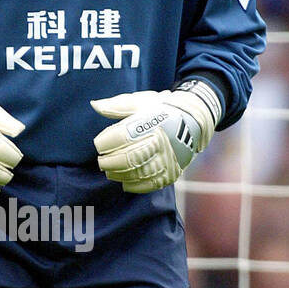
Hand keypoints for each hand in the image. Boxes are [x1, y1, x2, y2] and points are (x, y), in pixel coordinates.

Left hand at [91, 79, 221, 192]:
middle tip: (101, 161)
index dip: (105, 142)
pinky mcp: (172, 172)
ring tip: (110, 171)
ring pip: (138, 173)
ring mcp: (167, 159)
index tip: (99, 144)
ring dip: (119, 174)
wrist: (193, 120)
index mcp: (151, 122)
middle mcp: (161, 141)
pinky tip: (124, 181)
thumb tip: (94, 105)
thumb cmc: (161, 109)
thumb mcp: (140, 102)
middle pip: (128, 158)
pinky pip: (150, 184)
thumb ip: (116, 105)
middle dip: (109, 162)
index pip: (122, 137)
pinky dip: (134, 185)